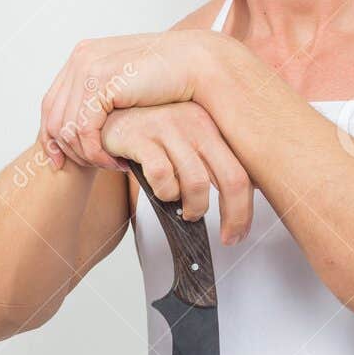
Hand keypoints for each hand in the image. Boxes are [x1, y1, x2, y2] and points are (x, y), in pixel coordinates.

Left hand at [39, 31, 214, 170]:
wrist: (197, 63)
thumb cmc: (172, 78)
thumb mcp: (127, 89)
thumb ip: (105, 100)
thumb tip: (89, 124)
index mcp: (84, 56)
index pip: (52, 103)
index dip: (51, 137)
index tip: (60, 162)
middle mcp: (81, 58)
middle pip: (52, 116)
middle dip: (68, 150)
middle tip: (92, 168)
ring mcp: (87, 67)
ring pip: (66, 128)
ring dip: (87, 155)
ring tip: (110, 165)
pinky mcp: (99, 82)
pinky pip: (84, 130)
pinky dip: (97, 153)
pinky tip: (117, 161)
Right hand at [101, 103, 253, 243]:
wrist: (107, 118)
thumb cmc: (151, 137)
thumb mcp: (187, 144)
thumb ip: (210, 166)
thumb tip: (237, 205)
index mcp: (213, 125)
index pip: (244, 170)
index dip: (246, 208)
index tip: (240, 231)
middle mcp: (196, 122)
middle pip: (232, 178)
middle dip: (234, 215)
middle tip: (227, 236)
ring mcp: (169, 127)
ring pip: (196, 183)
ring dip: (193, 208)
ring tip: (184, 211)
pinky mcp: (141, 136)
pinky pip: (162, 177)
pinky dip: (163, 194)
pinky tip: (160, 192)